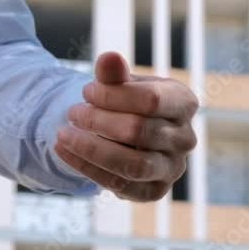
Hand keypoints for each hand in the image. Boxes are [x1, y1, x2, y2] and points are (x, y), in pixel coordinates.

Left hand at [55, 51, 198, 201]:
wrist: (127, 133)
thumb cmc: (127, 102)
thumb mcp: (121, 84)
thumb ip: (114, 73)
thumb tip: (108, 58)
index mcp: (184, 103)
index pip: (151, 100)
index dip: (113, 95)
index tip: (86, 91)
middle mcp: (185, 138)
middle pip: (139, 130)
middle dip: (98, 120)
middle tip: (72, 112)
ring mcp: (172, 168)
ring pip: (132, 164)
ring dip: (91, 149)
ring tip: (63, 134)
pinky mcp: (154, 191)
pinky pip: (120, 184)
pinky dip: (87, 168)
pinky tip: (64, 151)